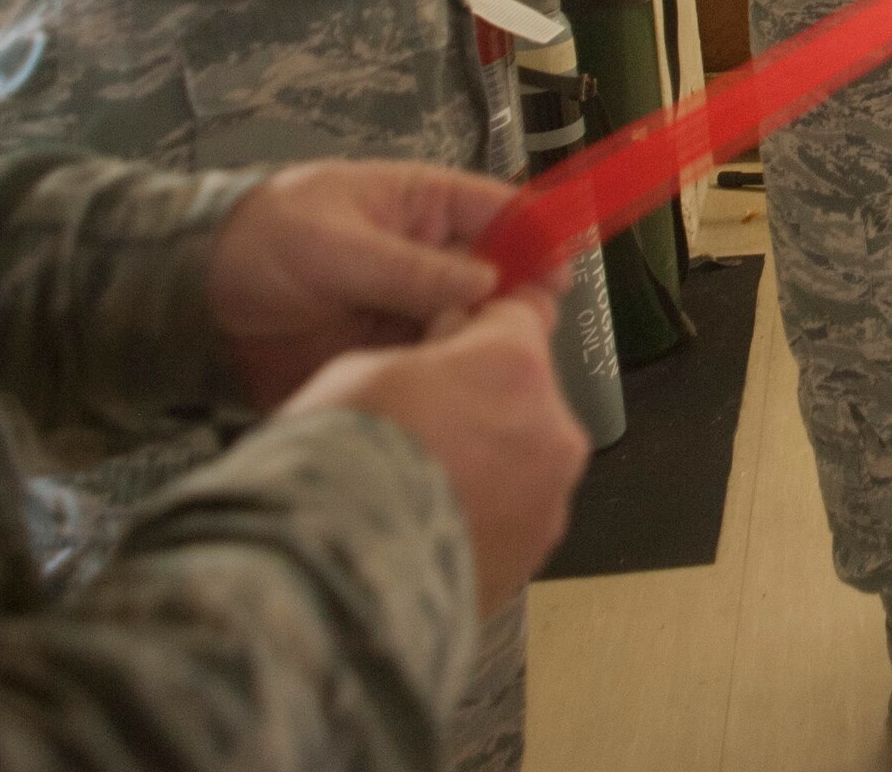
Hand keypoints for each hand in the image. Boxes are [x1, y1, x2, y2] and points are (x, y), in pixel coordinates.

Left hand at [208, 160, 515, 408]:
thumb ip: (409, 267)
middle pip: (498, 278)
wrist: (194, 298)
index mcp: (421, 206)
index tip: (559, 275)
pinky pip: (434, 368)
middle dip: (514, 306)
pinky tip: (446, 396)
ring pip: (471, 329)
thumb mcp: (335, 243)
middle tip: (515, 339)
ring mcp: (409, 310)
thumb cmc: (262, 239)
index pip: (499, 211)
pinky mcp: (389, 356)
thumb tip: (486, 282)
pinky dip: (445, 382)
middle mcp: (427, 258)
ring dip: (479, 349)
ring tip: (476, 374)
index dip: (536, 237)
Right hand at [289, 294, 589, 614]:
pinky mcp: (532, 560)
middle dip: (486, 403)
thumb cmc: (345, 463)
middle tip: (425, 424)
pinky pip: (513, 521)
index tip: (462, 338)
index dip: (482, 328)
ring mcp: (547, 502)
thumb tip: (441, 356)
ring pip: (523, 462)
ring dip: (489, 466)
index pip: (520, 316)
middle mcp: (550, 428)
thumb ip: (426, 355)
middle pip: (526, 395)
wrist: (341, 574)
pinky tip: (429, 528)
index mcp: (514, 363)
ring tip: (421, 488)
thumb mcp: (366, 367)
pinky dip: (482, 521)